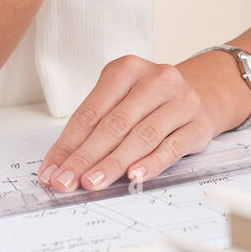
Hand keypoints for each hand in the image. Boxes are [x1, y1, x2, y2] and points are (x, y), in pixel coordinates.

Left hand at [37, 55, 217, 191]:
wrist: (198, 96)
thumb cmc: (148, 102)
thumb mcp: (119, 101)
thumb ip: (93, 129)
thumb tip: (62, 166)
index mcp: (127, 69)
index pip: (91, 111)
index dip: (69, 143)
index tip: (52, 170)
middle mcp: (156, 80)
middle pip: (115, 124)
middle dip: (86, 157)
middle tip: (67, 181)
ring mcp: (181, 101)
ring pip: (142, 136)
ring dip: (114, 163)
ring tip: (94, 182)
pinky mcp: (198, 124)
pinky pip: (171, 147)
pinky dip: (151, 164)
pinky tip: (134, 177)